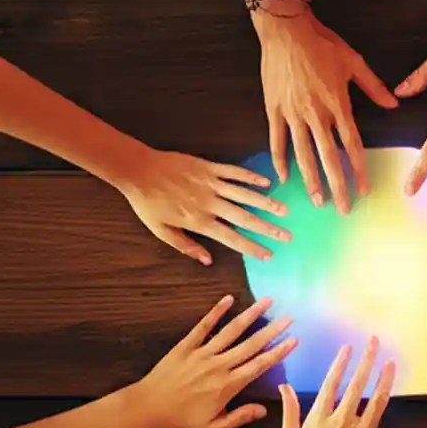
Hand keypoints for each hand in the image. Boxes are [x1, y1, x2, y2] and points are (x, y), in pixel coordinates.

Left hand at [117, 144, 291, 264]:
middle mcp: (210, 203)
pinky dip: (250, 176)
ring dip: (266, 202)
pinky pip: (234, 172)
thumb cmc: (148, 203)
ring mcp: (211, 183)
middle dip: (268, 228)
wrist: (139, 170)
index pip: (232, 238)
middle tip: (287, 235)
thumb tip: (208, 260)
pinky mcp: (209, 167)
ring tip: (284, 210)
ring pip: (244, 194)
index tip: (268, 254)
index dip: (252, 247)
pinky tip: (266, 181)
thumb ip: (186, 246)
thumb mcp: (162, 231)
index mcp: (199, 221)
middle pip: (245, 217)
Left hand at [122, 295, 297, 427]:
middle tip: (289, 317)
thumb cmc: (179, 423)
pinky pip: (204, 326)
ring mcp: (202, 353)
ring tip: (267, 301)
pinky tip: (228, 299)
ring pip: (231, 330)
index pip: (259, 365)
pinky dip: (216, 311)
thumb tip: (264, 410)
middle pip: (251, 344)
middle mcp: (218, 365)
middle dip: (272, 329)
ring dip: (251, 315)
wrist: (146, 410)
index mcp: (227, 386)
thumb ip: (239, 418)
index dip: (278, 352)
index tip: (294, 340)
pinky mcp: (186, 346)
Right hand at [255, 10, 397, 215]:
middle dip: (337, 185)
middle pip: (329, 157)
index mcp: (337, 104)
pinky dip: (280, 160)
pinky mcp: (274, 110)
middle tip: (342, 209)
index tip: (363, 190)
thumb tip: (394, 104)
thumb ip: (374, 87)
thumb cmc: (321, 43)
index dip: (358, 169)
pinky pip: (277, 140)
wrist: (286, 30)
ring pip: (303, 154)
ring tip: (317, 200)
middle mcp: (315, 114)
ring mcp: (292, 114)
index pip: (352, 145)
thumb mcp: (354, 62)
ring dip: (311, 180)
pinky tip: (284, 178)